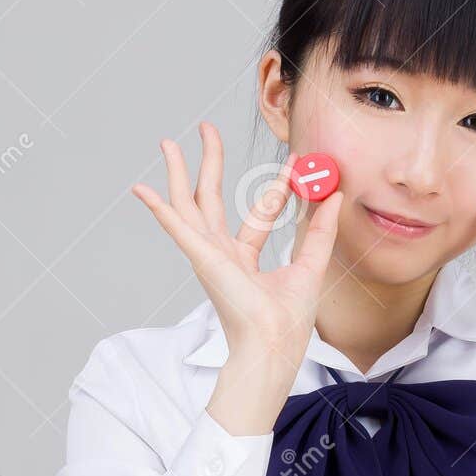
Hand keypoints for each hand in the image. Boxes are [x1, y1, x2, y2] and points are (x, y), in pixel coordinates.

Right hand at [131, 124, 342, 390]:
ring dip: (177, 173)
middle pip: (211, 200)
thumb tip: (334, 195)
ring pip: (187, 205)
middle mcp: (222, 256)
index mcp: (244, 261)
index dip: (279, 187)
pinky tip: (141, 189)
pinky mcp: (202, 258)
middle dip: (209, 163)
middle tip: (206, 128)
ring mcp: (209, 256)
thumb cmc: (287, 322)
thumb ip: (319, 231)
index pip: (260, 214)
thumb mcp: (310, 266)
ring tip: (168, 143)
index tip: (295, 164)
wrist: (273, 346)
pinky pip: (176, 227)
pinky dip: (158, 209)